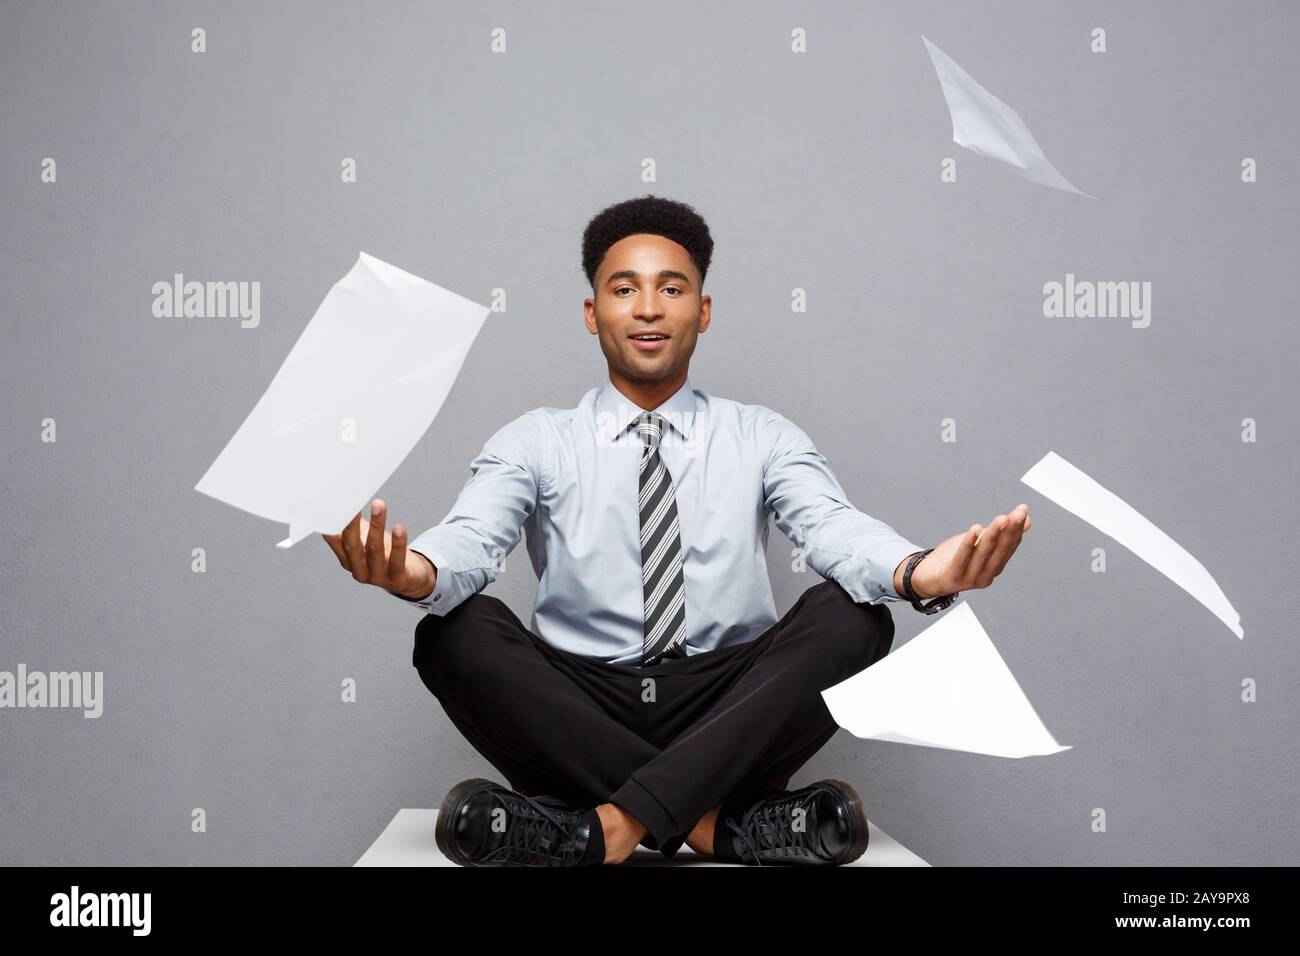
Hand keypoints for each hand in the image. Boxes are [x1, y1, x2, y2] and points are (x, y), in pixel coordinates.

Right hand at [321, 499, 432, 598]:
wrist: (410, 578)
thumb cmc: (385, 555)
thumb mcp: (365, 541)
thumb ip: (354, 526)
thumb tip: (343, 501)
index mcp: (348, 560)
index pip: (336, 541)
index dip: (334, 523)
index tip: (334, 505)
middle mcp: (359, 570)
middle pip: (352, 546)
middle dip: (352, 524)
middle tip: (353, 504)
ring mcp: (378, 577)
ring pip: (375, 549)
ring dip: (376, 525)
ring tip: (378, 505)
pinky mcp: (397, 579)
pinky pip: (397, 560)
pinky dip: (398, 543)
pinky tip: (399, 527)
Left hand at [905, 503, 1032, 597]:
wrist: (928, 577)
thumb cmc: (953, 560)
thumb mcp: (980, 543)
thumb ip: (1000, 534)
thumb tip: (1026, 520)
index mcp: (994, 567)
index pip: (1009, 547)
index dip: (1017, 528)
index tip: (1022, 511)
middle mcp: (986, 575)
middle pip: (999, 550)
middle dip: (1009, 530)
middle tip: (1016, 514)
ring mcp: (970, 578)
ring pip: (983, 553)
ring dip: (993, 535)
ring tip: (1001, 519)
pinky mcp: (953, 577)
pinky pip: (962, 558)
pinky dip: (968, 543)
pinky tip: (974, 529)